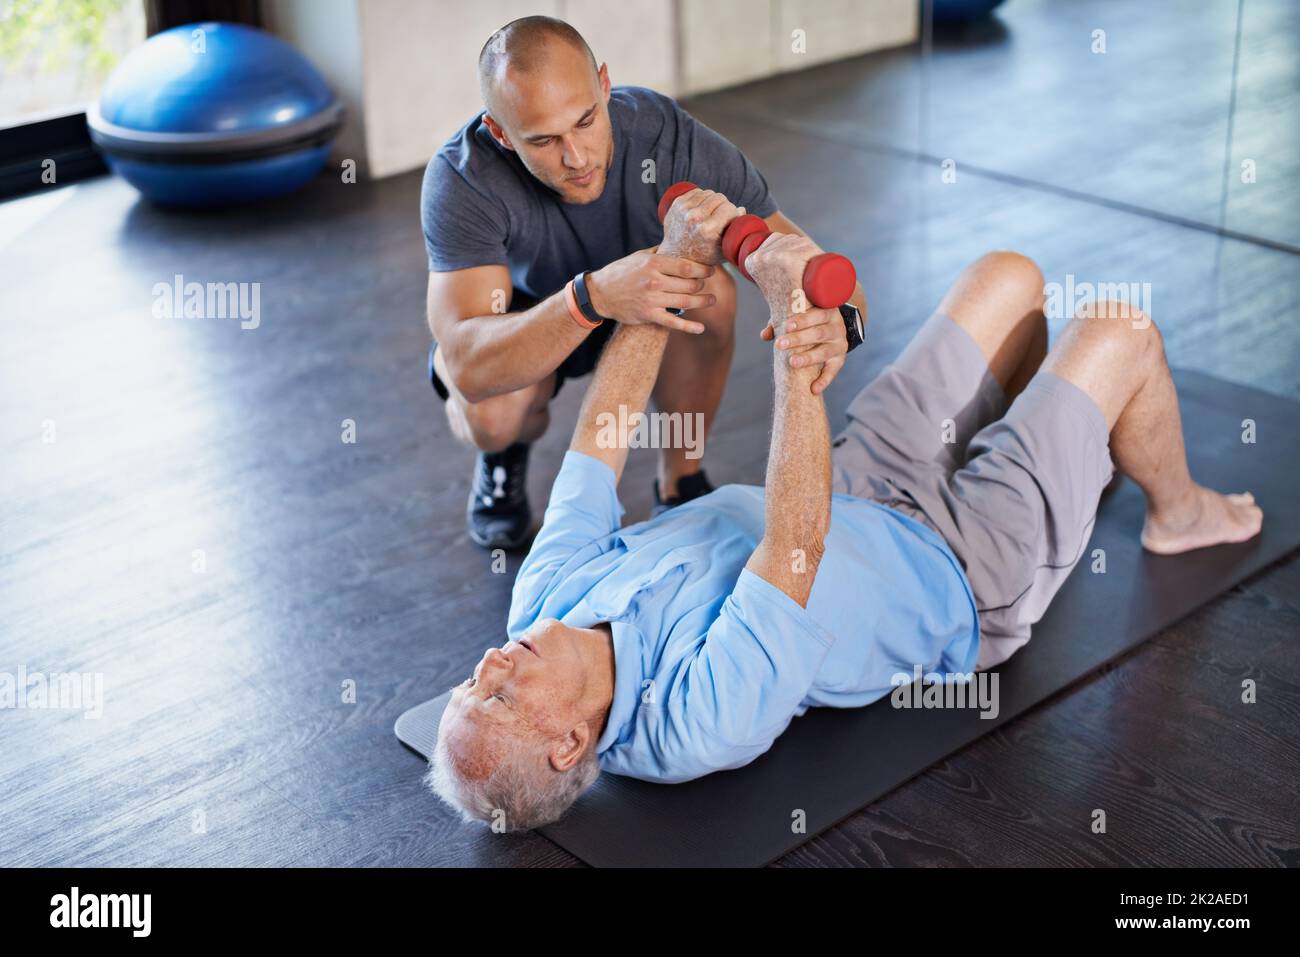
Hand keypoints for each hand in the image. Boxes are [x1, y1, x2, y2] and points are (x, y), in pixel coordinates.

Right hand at [586, 248, 716, 333]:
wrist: (599, 293)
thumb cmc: (621, 272)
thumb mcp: (639, 256)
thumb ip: (660, 253)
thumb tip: (680, 246)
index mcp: (653, 263)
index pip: (686, 266)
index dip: (703, 269)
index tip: (710, 270)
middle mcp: (654, 281)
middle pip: (689, 284)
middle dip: (702, 284)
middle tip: (706, 284)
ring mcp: (652, 300)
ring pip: (686, 302)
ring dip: (703, 301)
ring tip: (712, 300)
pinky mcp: (648, 315)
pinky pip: (673, 323)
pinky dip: (689, 327)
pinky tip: (700, 328)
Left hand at [660, 187, 744, 265]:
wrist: (676, 256)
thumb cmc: (704, 256)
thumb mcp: (724, 250)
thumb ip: (737, 231)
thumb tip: (741, 209)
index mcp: (708, 230)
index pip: (730, 208)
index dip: (733, 213)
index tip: (731, 220)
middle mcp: (694, 218)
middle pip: (720, 197)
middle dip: (724, 206)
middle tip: (721, 217)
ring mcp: (684, 209)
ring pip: (708, 192)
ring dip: (713, 201)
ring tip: (712, 213)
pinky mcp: (677, 203)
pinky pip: (697, 191)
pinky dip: (702, 197)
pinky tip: (702, 208)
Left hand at [747, 232, 847, 393]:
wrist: (830, 326)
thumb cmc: (807, 319)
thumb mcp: (795, 317)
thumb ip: (779, 323)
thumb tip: (764, 335)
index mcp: (826, 311)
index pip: (817, 313)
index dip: (802, 320)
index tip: (785, 326)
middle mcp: (837, 327)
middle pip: (819, 333)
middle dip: (798, 339)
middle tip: (779, 344)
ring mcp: (840, 344)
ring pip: (825, 351)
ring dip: (808, 358)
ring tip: (792, 363)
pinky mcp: (840, 359)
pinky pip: (833, 371)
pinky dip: (824, 381)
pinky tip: (813, 389)